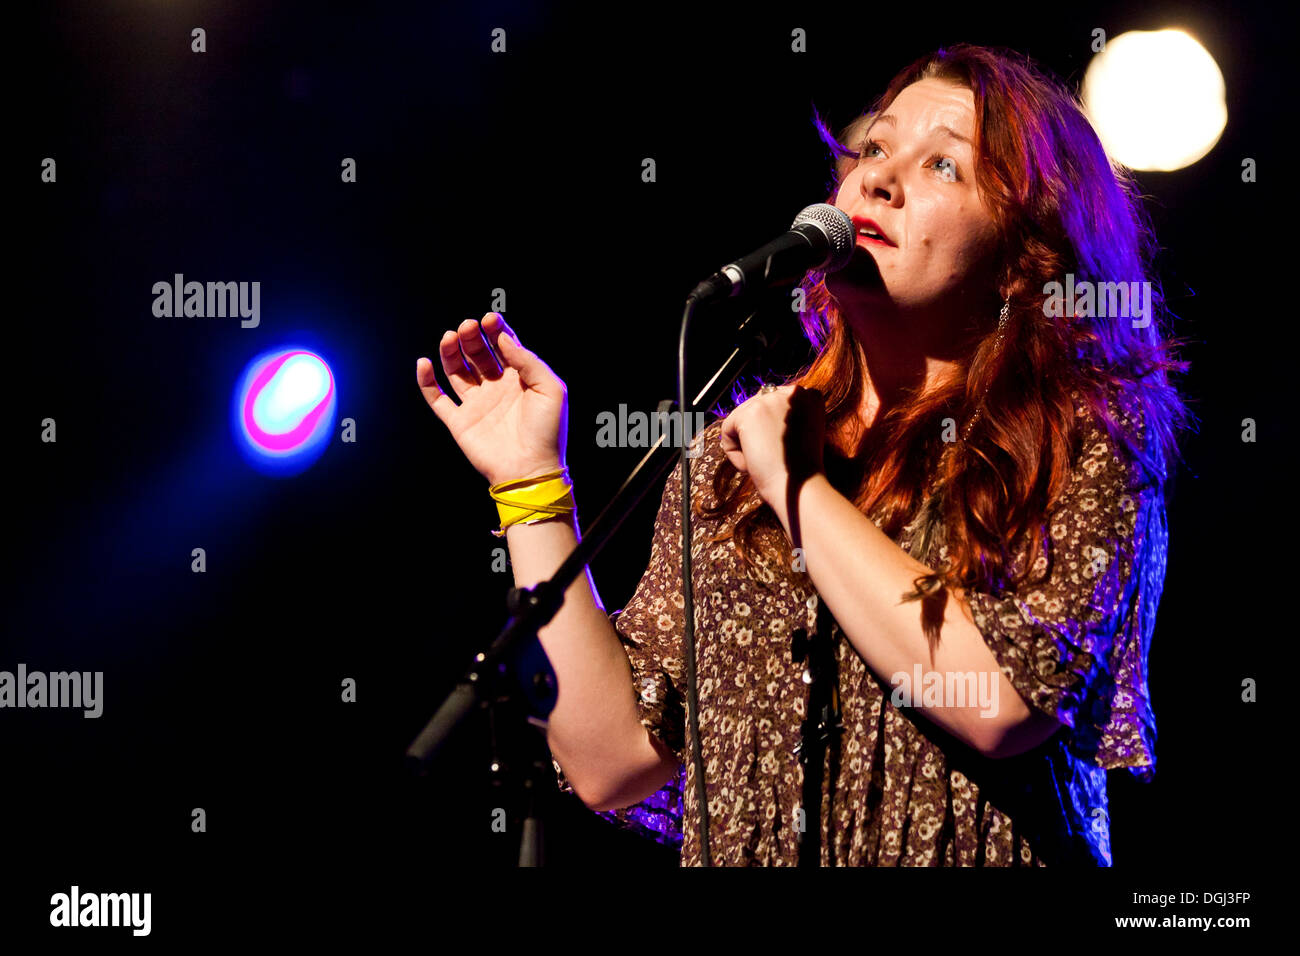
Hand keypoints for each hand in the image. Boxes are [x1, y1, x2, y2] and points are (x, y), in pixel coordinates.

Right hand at [416, 312, 567, 486]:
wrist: (532, 469)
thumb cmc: (548, 430)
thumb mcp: (550, 388)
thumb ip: (528, 361)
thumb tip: (503, 338)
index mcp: (520, 379)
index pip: (503, 346)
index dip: (496, 331)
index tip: (490, 319)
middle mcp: (496, 388)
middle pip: (478, 354)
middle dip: (472, 338)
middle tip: (468, 327)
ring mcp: (476, 405)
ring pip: (457, 371)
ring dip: (451, 352)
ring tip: (450, 337)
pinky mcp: (459, 422)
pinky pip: (437, 398)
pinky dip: (426, 381)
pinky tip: (424, 362)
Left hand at [718, 385, 826, 513]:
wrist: (801, 489)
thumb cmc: (801, 470)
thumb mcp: (802, 433)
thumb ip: (786, 416)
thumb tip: (759, 411)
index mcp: (809, 395)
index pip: (774, 403)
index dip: (771, 429)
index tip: (781, 448)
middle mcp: (792, 391)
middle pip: (755, 408)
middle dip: (757, 436)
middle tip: (774, 458)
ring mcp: (770, 400)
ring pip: (740, 420)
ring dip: (747, 445)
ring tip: (767, 461)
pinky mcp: (750, 413)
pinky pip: (727, 430)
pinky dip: (735, 453)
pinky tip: (754, 463)